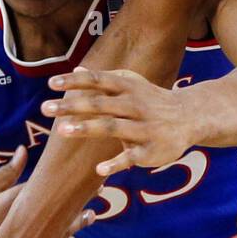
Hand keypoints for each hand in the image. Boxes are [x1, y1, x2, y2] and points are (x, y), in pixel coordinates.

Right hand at [0, 145, 93, 237]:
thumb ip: (6, 172)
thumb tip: (24, 150)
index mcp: (16, 202)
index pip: (49, 186)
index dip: (69, 177)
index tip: (86, 168)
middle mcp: (26, 224)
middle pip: (62, 208)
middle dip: (81, 197)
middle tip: (100, 185)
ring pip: (61, 232)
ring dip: (78, 222)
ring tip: (92, 213)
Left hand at [43, 67, 196, 174]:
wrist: (191, 117)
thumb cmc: (154, 100)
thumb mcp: (134, 84)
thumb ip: (105, 79)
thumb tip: (77, 69)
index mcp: (129, 88)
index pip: (98, 81)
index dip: (74, 81)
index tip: (50, 84)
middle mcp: (135, 105)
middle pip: (100, 104)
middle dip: (72, 105)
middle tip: (45, 109)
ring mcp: (144, 127)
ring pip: (113, 127)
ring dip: (87, 128)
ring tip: (62, 130)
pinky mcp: (151, 149)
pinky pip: (132, 157)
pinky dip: (117, 162)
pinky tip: (99, 168)